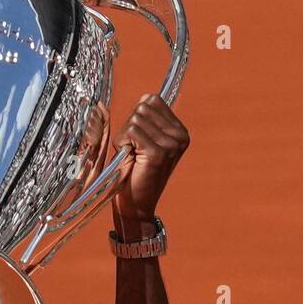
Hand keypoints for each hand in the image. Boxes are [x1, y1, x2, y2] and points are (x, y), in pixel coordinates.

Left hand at [111, 94, 188, 226]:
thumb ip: (146, 119)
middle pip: (142, 108)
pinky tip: (130, 160)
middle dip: (129, 128)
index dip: (136, 118)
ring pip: (135, 119)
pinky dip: (122, 144)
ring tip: (132, 157)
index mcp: (180, 131)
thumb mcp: (143, 140)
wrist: (135, 206)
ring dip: (125, 138)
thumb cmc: (134, 172)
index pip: (151, 100)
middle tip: (133, 152)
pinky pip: (131, 131)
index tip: (138, 141)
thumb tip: (144, 97)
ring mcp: (171, 144)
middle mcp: (180, 136)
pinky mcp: (158, 153)